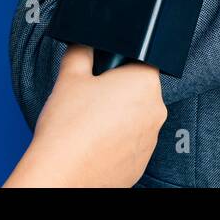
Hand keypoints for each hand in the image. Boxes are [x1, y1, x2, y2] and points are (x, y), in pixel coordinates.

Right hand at [6, 44, 166, 187]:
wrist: (62, 176)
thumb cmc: (68, 127)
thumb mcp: (69, 75)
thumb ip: (81, 50)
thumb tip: (85, 43)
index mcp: (146, 82)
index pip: (140, 60)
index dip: (117, 65)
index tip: (100, 75)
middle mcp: (157, 110)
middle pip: (138, 89)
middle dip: (116, 90)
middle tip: (90, 99)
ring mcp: (151, 139)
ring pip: (135, 117)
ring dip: (117, 116)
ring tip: (89, 124)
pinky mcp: (142, 162)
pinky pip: (131, 142)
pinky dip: (116, 140)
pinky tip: (94, 142)